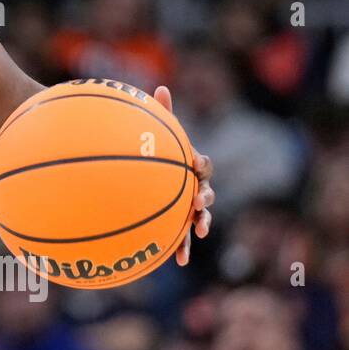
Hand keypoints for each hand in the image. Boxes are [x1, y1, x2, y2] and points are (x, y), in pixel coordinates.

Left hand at [153, 86, 214, 265]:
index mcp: (189, 167)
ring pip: (200, 218)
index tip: (194, 162)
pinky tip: (179, 262)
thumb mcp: (155, 137)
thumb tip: (160, 87)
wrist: (142, 184)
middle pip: (207, 192)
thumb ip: (159, 115)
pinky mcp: (176, 227)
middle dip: (206, 197)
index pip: (202, 164)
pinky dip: (183, 249)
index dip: (201, 163)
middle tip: (198, 200)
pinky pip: (182, 239)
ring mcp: (186, 210)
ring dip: (202, 223)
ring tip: (200, 231)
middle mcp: (193, 188)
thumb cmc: (152, 156)